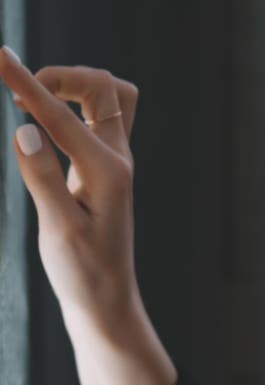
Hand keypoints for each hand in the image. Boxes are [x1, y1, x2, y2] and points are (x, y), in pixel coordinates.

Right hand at [0, 47, 141, 333]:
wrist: (107, 302)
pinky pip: (96, 121)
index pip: (60, 115)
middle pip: (105, 88)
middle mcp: (117, 162)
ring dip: (72, 87)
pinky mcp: (103, 172)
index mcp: (108, 172)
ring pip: (107, 100)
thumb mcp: (59, 231)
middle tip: (21, 93)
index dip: (25, 84)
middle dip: (63, 76)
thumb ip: (43, 178)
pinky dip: (71, 107)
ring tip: (31, 101)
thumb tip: (24, 128)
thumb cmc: (85, 274)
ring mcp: (114, 165)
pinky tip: (41, 121)